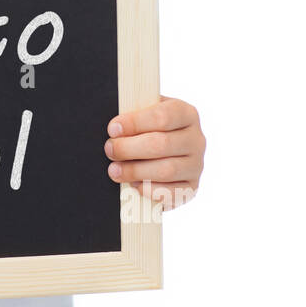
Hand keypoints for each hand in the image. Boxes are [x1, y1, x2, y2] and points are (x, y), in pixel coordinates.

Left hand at [104, 94, 204, 209]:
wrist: (164, 151)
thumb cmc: (150, 129)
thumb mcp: (146, 114)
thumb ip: (135, 114)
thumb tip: (116, 127)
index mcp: (186, 114)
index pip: (163, 116)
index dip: (135, 123)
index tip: (113, 129)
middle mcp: (196, 139)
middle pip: (162, 144)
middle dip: (129, 148)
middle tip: (110, 150)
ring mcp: (196, 165)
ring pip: (166, 170)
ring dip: (135, 171)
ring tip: (114, 170)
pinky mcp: (191, 187)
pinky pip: (171, 193)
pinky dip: (149, 190)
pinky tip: (134, 185)